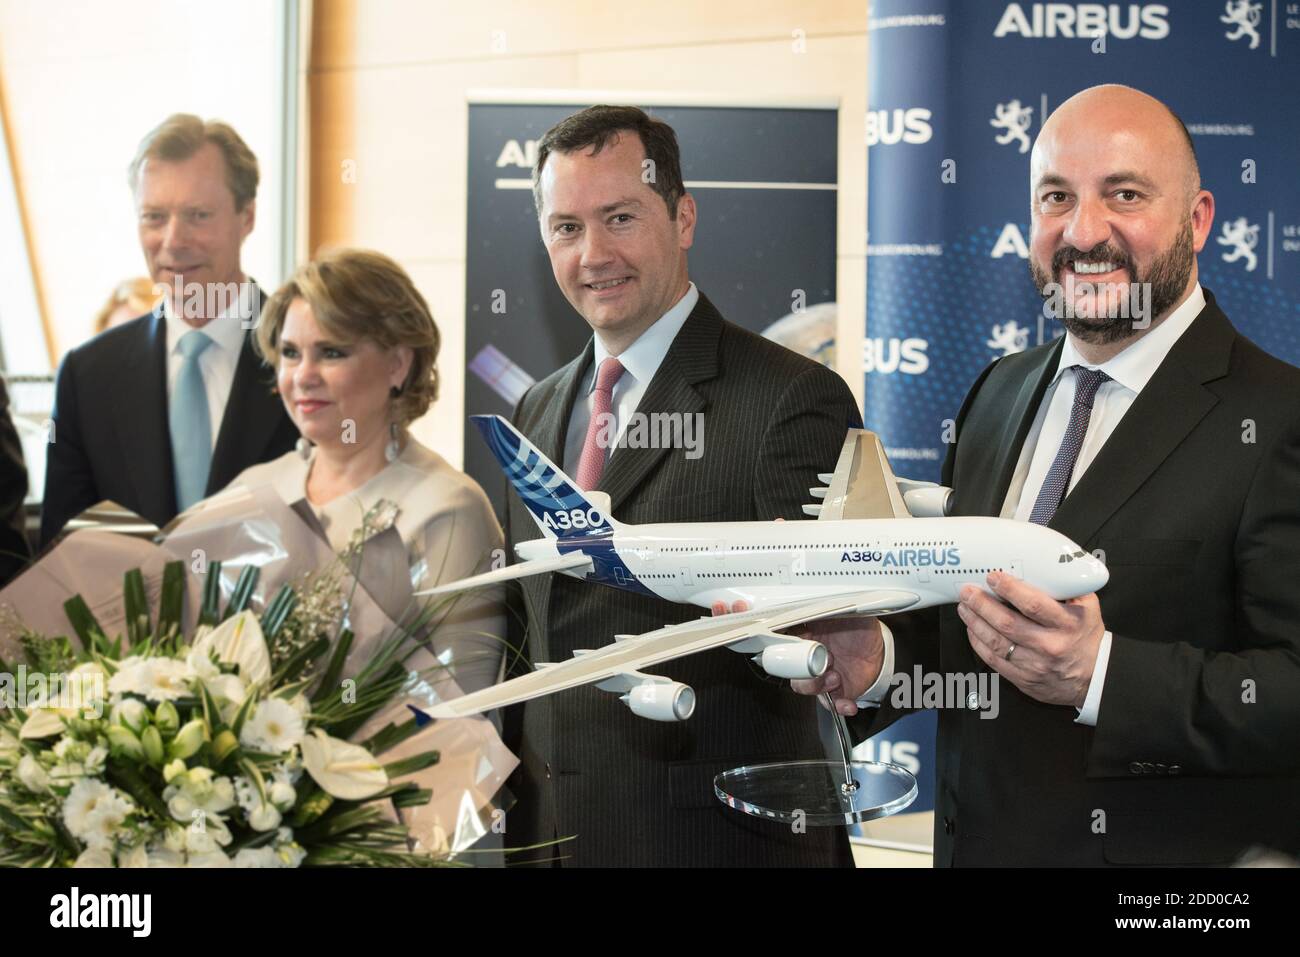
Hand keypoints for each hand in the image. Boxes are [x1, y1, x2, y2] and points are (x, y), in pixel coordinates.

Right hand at [711, 598, 883, 716]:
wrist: (882, 651)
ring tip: (834, 674)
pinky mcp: (830, 691)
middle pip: (777, 661)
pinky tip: (848, 702)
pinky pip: (826, 703)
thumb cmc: (860, 626)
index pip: (768, 626)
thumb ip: (826, 602)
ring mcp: (814, 673)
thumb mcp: (846, 607)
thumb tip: (805, 594)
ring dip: (814, 682)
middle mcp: (802, 652)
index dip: (748, 623)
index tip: (733, 612)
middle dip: (788, 662)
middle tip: (814, 654)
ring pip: (799, 684)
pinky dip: (837, 704)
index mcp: (800, 628)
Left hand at [957, 571, 1104, 707]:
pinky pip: (994, 660)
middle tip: (967, 591)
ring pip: (996, 642)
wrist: (1095, 678)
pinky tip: (972, 629)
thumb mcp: (1088, 608)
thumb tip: (1043, 564)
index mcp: (1067, 624)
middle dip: (982, 605)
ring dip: (975, 622)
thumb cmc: (1087, 638)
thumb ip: (1068, 587)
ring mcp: (1035, 665)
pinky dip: (978, 643)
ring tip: (964, 607)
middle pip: (1007, 623)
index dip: (1009, 589)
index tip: (993, 577)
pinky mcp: (1024, 679)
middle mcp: (1050, 645)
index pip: (1033, 605)